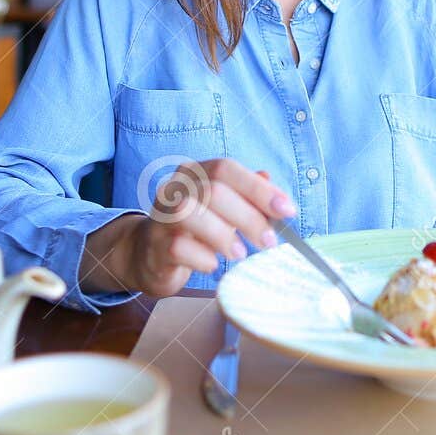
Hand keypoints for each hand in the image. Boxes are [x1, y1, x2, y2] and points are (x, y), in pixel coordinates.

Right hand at [122, 159, 295, 296]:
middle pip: (213, 191)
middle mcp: (174, 189)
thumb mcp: (222, 208)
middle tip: (269, 241)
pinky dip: (202, 258)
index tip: (287, 210)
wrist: (148, 254)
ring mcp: (161, 217)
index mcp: (194, 173)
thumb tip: (272, 181)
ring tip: (240, 254)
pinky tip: (213, 265)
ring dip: (223, 235)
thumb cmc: (194, 228)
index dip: (258, 188)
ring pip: (189, 213)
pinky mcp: (155, 246)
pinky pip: (178, 247)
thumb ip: (247, 194)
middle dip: (248, 217)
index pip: (226, 169)